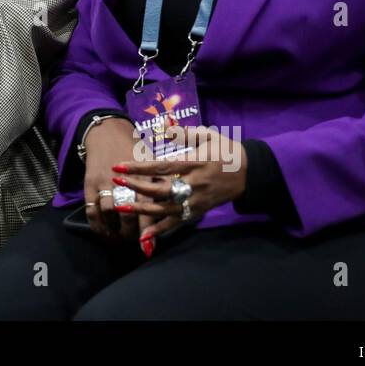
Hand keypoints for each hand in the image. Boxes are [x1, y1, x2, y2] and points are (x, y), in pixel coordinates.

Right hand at [82, 117, 153, 247]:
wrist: (107, 131)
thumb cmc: (134, 148)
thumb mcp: (152, 163)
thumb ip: (161, 185)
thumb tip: (171, 210)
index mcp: (144, 176)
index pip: (147, 207)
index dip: (147, 228)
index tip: (148, 245)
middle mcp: (124, 180)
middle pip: (128, 213)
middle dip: (130, 232)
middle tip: (132, 241)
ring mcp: (105, 182)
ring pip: (109, 213)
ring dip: (113, 230)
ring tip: (118, 239)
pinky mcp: (90, 184)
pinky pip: (92, 210)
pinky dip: (97, 225)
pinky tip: (102, 232)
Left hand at [113, 125, 247, 243]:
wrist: (248, 173)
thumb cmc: (225, 150)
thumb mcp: (208, 135)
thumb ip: (185, 133)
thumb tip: (164, 129)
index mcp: (196, 163)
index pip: (163, 166)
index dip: (140, 167)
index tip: (120, 166)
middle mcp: (195, 184)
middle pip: (162, 190)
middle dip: (137, 187)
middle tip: (116, 183)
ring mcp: (197, 201)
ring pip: (166, 210)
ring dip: (142, 210)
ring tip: (120, 206)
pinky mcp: (198, 212)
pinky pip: (177, 223)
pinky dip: (160, 231)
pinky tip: (142, 236)